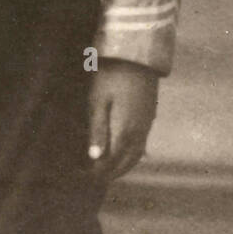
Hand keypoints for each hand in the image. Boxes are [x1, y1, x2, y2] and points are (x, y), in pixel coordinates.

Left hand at [87, 58, 158, 182]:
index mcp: (125, 131)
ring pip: (136, 155)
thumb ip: (98, 130)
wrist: (137, 55)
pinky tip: (125, 153)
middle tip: (93, 178)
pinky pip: (142, 145)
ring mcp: (147, 124)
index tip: (82, 176)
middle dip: (109, 173)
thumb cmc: (112, 76)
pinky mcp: (150, 116)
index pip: (111, 162)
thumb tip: (95, 158)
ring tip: (108, 171)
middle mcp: (139, 132)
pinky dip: (131, 155)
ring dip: (123, 166)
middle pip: (125, 163)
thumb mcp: (98, 101)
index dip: (97, 172)